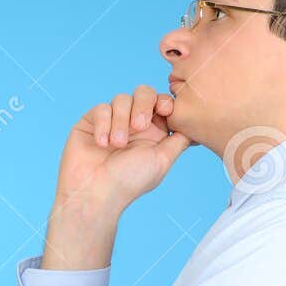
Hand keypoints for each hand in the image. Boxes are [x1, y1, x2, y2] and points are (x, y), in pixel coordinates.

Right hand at [56, 84, 191, 214]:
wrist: (94, 193)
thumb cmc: (129, 181)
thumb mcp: (162, 160)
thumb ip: (179, 140)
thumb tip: (194, 126)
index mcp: (153, 132)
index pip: (162, 103)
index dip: (165, 102)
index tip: (166, 111)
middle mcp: (133, 123)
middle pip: (144, 92)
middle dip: (143, 105)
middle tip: (139, 127)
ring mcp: (112, 121)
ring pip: (121, 99)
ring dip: (121, 121)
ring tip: (117, 145)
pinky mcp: (92, 122)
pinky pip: (101, 109)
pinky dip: (103, 125)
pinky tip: (102, 144)